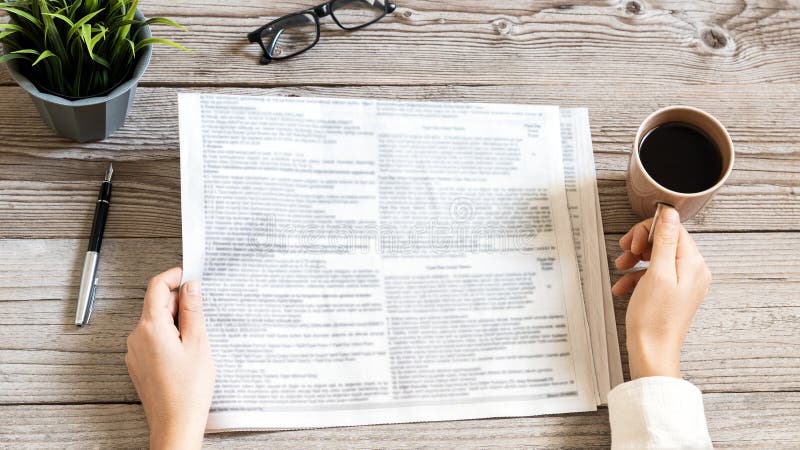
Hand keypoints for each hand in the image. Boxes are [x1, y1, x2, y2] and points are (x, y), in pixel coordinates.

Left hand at [126, 267, 214, 449]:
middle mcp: (137, 337)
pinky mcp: (139, 364)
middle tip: (203, 308)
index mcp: (151, 328)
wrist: (175, 424)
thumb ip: (194, 310)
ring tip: (198, 336)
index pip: (157, 286)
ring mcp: (135, 352)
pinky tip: (188, 350)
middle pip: (156, 304)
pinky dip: (169, 335)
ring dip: (176, 320)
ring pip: (155, 322)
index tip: (190, 274)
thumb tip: (192, 286)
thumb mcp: (198, 343)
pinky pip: (153, 339)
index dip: (174, 276)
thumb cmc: (188, 391)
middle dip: (179, 301)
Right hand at [612, 207, 710, 379]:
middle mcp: (693, 273)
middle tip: (624, 253)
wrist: (652, 352)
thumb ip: (665, 241)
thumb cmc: (654, 319)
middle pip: (665, 243)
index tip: (632, 241)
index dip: (649, 231)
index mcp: (694, 265)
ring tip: (620, 269)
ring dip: (635, 261)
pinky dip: (636, 278)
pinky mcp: (672, 294)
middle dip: (640, 246)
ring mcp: (683, 284)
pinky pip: (653, 276)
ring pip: (656, 258)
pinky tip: (623, 287)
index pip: (674, 230)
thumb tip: (669, 213)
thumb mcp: (657, 273)